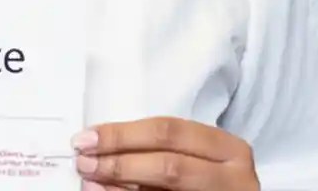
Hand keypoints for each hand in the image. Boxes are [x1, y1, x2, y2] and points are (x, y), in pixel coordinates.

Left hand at [72, 117, 258, 190]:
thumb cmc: (208, 176)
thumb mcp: (194, 156)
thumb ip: (156, 149)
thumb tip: (97, 143)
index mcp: (229, 148)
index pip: (170, 131)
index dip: (123, 134)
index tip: (86, 137)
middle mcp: (234, 176)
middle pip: (168, 164)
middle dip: (119, 161)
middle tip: (83, 161)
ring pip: (165, 187)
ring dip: (119, 184)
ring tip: (89, 180)